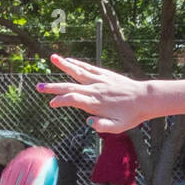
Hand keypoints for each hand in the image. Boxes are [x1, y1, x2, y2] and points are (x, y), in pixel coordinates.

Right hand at [38, 55, 153, 132]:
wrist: (146, 99)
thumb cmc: (132, 115)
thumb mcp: (119, 127)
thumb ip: (103, 126)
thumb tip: (88, 122)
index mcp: (96, 103)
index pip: (73, 100)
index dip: (61, 101)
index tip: (52, 103)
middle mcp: (95, 90)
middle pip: (70, 86)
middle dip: (54, 87)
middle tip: (39, 86)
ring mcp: (99, 80)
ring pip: (78, 71)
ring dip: (64, 65)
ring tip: (52, 58)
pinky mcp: (105, 74)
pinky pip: (88, 68)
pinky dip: (78, 64)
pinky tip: (68, 60)